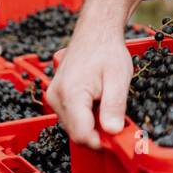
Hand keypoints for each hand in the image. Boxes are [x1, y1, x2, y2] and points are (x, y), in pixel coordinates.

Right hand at [44, 10, 133, 149]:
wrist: (95, 31)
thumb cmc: (106, 50)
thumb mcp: (118, 78)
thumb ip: (114, 106)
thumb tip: (113, 132)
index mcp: (71, 94)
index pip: (82, 134)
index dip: (101, 141)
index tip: (117, 137)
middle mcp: (56, 97)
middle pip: (76, 133)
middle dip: (97, 132)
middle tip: (116, 120)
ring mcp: (53, 96)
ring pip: (73, 126)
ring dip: (91, 124)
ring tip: (105, 104)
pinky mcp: (55, 95)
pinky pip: (70, 116)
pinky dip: (85, 115)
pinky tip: (97, 101)